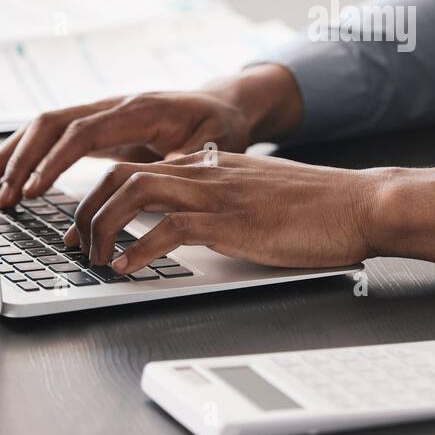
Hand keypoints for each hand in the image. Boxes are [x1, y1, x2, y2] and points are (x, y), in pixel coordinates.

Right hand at [0, 64, 302, 208]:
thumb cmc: (221, 125)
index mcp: (139, 110)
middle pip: (52, 123)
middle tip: (2, 199)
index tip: (33, 190)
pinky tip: (8, 179)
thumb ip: (186, 161)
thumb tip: (161, 181)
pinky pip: (53, 137)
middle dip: (22, 159)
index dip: (54, 161)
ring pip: (45, 126)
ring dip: (15, 156)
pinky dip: (27, 156)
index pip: (83, 132)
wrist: (223, 104)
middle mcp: (113, 106)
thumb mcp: (215, 144)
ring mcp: (102, 114)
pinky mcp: (97, 128)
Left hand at [66, 152, 434, 270]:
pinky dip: (138, 249)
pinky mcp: (232, 222)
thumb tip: (193, 218)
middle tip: (75, 242)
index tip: (85, 220)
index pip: (138, 165)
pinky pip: (169, 229)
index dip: (101, 192)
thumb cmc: (318, 206)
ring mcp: (217, 194)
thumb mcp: (259, 193)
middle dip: (86, 208)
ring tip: (93, 258)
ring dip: (102, 226)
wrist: (360, 203)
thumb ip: (224, 197)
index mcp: (210, 165)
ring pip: (134, 191)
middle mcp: (206, 172)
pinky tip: (127, 269)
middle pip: (121, 173)